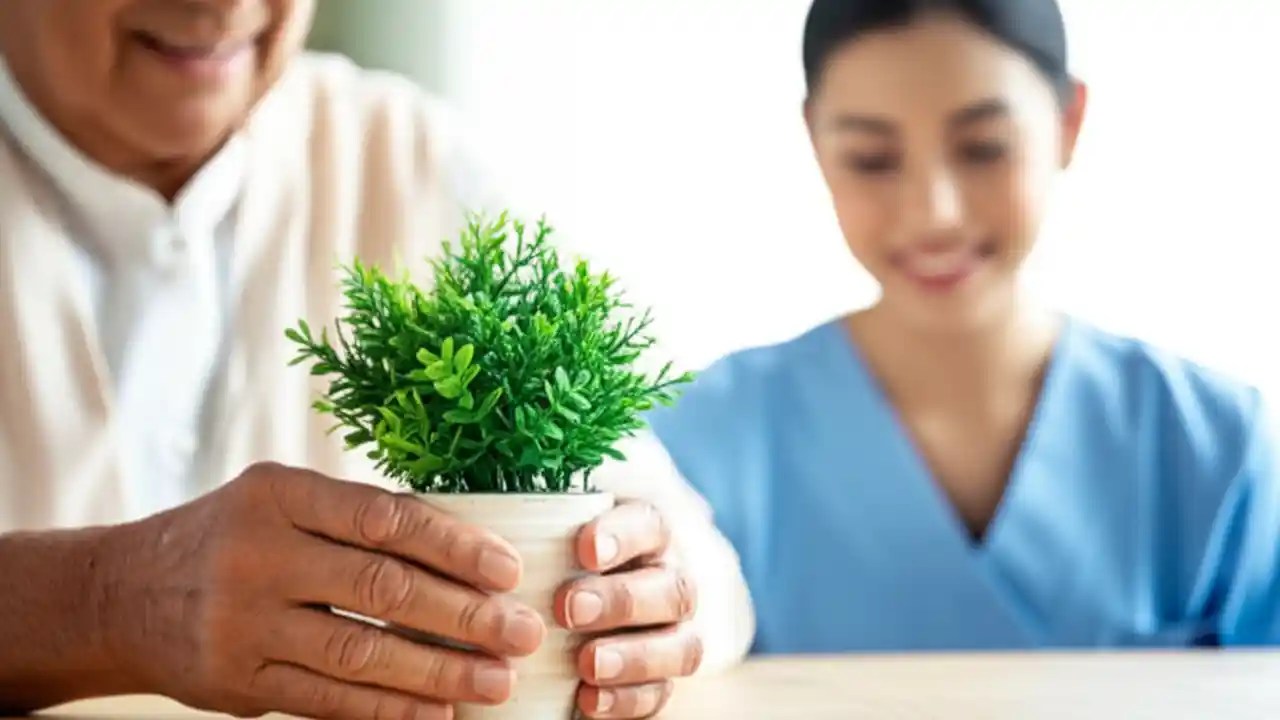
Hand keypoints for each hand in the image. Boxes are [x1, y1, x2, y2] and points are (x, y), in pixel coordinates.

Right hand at [102, 462, 545, 719]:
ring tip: (494, 682)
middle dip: (464, 614)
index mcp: (280, 493)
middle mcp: (258, 553)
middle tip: (522, 633)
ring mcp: (242, 622)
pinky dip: (387, 709)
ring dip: (438, 672)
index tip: (509, 570)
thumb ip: (358, 519)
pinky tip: (436, 713)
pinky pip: (326, 700)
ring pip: (359, 652)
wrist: (123, 594)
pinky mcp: (235, 681)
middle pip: (381, 587)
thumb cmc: (231, 537)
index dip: (455, 546)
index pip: (385, 518)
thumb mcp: (283, 501)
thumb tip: (468, 551)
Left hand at [554, 501, 701, 718]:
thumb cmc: (546, 570)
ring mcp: (674, 634)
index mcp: (644, 537)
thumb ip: (535, 533)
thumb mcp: (540, 546)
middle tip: (569, 609)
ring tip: (587, 664)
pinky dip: (628, 699)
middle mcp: (668, 582)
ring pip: (682, 645)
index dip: (624, 536)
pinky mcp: (663, 681)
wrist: (557, 627)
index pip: (649, 524)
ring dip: (635, 657)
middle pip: (673, 588)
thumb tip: (492, 521)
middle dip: (622, 600)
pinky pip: (661, 694)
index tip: (585, 549)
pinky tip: (590, 701)